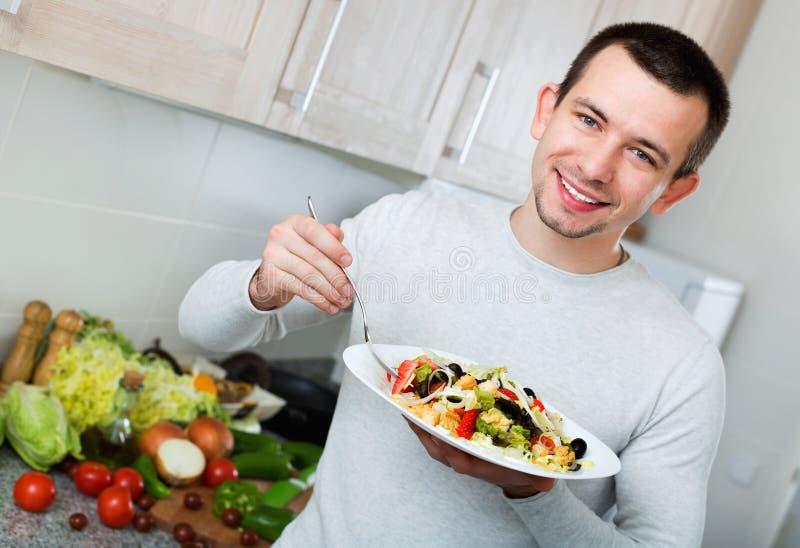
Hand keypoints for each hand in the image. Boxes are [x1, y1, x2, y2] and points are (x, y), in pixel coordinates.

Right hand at [249, 214, 352, 313]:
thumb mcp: (315, 243)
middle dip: (336, 276)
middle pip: (315, 257)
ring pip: (309, 275)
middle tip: (348, 289)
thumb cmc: (297, 255)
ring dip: (329, 291)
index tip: (348, 261)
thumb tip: (338, 234)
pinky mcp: (271, 275)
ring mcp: (273, 254)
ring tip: (341, 299)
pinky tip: (328, 304)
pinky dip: (318, 299)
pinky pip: (301, 289)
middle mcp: (281, 235)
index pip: (316, 232)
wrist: (273, 275)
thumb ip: (330, 238)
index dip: (334, 247)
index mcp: (295, 222)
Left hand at [406, 419, 554, 497]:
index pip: (457, 459)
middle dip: (424, 430)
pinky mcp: (451, 444)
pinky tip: (414, 408)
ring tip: (406, 405)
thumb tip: (548, 482)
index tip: (437, 435)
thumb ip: (539, 477)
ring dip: (418, 424)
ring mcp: (453, 453)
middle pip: (437, 446)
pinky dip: (422, 422)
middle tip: (411, 411)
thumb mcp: (532, 472)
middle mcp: (461, 459)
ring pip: (430, 439)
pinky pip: (432, 434)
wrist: (514, 475)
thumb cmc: (519, 469)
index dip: (447, 448)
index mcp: (476, 465)